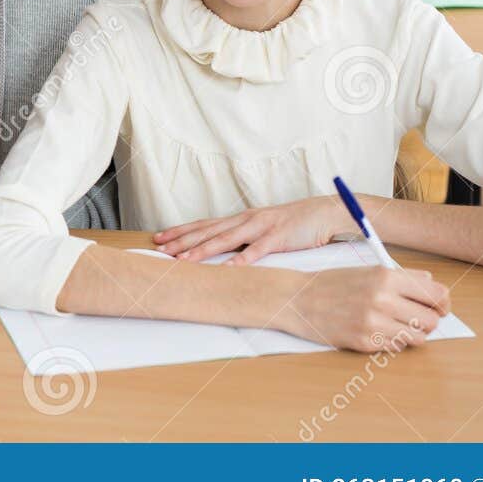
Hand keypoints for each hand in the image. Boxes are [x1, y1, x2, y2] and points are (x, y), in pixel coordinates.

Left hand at [153, 196, 346, 263]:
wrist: (323, 212)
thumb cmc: (292, 223)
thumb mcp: (262, 229)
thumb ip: (243, 238)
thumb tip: (222, 251)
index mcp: (240, 218)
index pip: (204, 224)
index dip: (181, 231)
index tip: (159, 237)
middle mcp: (245, 220)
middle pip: (208, 230)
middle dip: (182, 240)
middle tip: (160, 249)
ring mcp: (261, 227)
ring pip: (226, 239)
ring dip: (203, 250)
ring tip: (184, 260)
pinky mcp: (278, 237)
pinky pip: (257, 250)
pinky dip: (242, 260)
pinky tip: (228, 268)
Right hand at [282, 266, 450, 353]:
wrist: (297, 299)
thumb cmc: (332, 284)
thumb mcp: (368, 270)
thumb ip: (402, 277)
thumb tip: (433, 287)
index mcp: (386, 277)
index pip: (436, 295)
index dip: (443, 304)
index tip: (440, 308)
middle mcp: (383, 299)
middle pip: (432, 320)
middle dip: (428, 322)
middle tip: (415, 319)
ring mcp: (373, 322)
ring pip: (418, 338)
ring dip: (412, 334)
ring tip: (397, 326)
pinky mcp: (365, 342)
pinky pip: (395, 348)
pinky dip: (392, 342)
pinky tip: (378, 331)